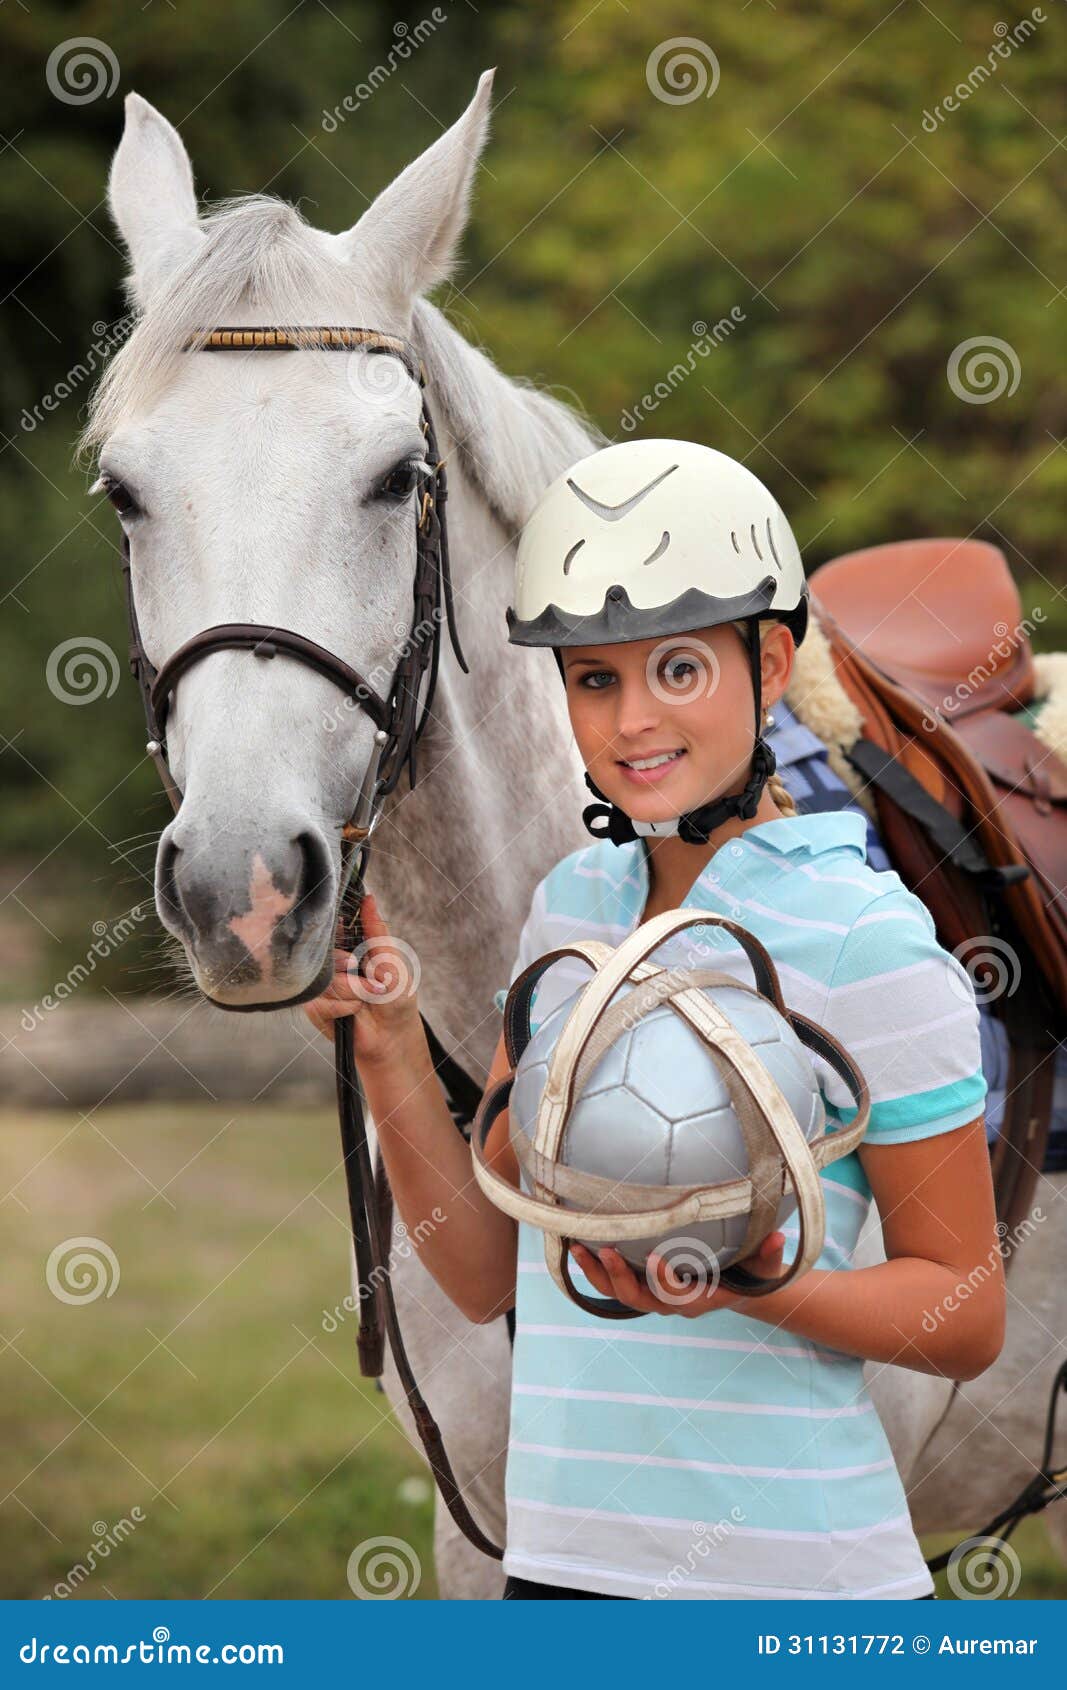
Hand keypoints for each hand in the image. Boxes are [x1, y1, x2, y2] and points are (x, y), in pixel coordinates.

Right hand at [303, 891, 420, 1066]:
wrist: (391, 1038)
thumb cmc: (395, 999)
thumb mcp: (391, 960)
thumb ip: (376, 931)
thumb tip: (368, 898)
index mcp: (348, 946)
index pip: (331, 926)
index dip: (334, 926)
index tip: (347, 931)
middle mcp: (331, 962)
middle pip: (325, 951)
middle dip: (348, 963)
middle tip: (363, 973)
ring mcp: (320, 983)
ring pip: (325, 977)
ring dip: (352, 989)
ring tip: (366, 998)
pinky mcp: (312, 1005)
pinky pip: (320, 999)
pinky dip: (343, 1006)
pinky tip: (354, 1011)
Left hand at [567, 1231, 786, 1318]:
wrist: (742, 1287)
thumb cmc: (754, 1273)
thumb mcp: (766, 1267)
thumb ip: (769, 1254)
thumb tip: (777, 1236)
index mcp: (699, 1300)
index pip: (676, 1296)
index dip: (664, 1280)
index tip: (654, 1257)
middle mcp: (672, 1302)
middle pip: (638, 1299)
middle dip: (619, 1278)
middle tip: (604, 1250)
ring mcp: (655, 1296)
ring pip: (620, 1293)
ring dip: (597, 1274)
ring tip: (576, 1248)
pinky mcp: (645, 1285)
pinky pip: (615, 1282)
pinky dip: (597, 1268)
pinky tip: (579, 1244)